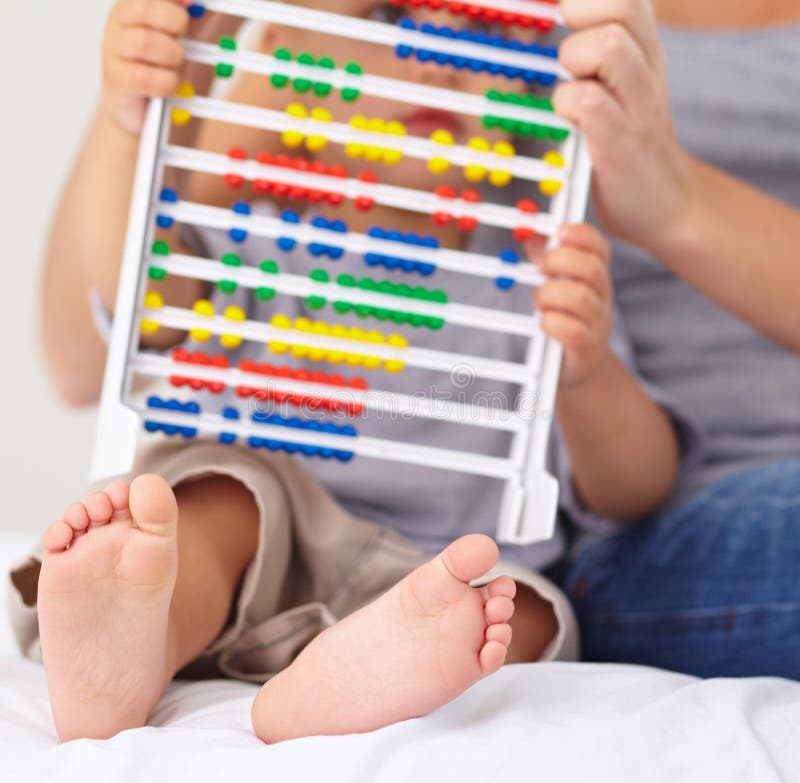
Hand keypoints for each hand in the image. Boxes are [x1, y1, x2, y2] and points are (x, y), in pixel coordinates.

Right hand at [102, 0, 242, 135]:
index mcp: (132, 8)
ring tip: (175, 66)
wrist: (143, 113)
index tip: (193, 2)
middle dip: (175, 22)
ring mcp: (113, 53)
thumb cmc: (161, 71)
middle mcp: (118, 25)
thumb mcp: (179, 39)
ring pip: (146, 42)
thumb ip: (194, 18)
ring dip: (172, 56)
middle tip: (183, 39)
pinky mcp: (117, 81)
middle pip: (147, 8)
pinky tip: (169, 85)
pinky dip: (165, 83)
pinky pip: (145, 77)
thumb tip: (211, 7)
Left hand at [532, 224, 613, 387]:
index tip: (560, 231)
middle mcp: (602, 296)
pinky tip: (544, 322)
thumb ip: (543, 258)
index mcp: (595, 276)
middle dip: (561, 261)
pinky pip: (572, 330)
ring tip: (541, 301)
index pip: (600, 248)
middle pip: (592, 268)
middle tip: (541, 269)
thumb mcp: (554, 284)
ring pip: (580, 297)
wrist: (577, 365)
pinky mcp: (587, 346)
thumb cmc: (563, 318)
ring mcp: (598, 322)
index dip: (582, 235)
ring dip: (552, 294)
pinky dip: (552, 323)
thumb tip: (528, 232)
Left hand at [554, 0, 691, 252]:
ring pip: (608, 45)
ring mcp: (639, 105)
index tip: (571, 20)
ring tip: (574, 87)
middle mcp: (648, 68)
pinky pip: (588, 102)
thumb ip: (603, 44)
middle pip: (624, 3)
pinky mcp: (621, 142)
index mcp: (646, 48)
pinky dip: (567, 105)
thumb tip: (565, 10)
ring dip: (575, 62)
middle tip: (573, 56)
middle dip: (583, 16)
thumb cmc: (630, 139)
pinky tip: (571, 121)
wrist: (665, 203)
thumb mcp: (624, 80)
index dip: (589, 1)